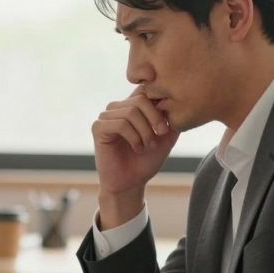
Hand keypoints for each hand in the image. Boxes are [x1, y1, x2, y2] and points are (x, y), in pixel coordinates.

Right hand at [92, 86, 178, 226]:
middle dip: (155, 118)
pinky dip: (133, 137)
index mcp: (132, 106)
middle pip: (140, 99)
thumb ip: (171, 117)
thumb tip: (175, 100)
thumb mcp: (166, 137)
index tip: (167, 122)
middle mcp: (118, 107)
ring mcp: (106, 117)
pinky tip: (137, 148)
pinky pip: (120, 124)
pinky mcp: (98, 128)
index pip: (145, 89)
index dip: (159, 101)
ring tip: (148, 146)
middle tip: (161, 134)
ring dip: (145, 131)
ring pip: (131, 112)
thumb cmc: (146, 160)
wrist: (131, 183)